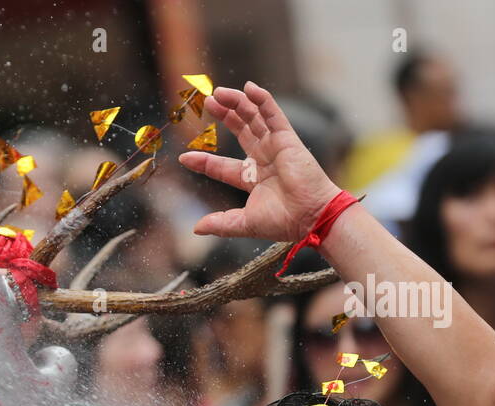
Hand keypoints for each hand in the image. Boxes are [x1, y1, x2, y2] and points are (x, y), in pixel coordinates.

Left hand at [178, 82, 339, 240]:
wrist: (310, 217)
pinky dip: (262, 99)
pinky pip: (273, 114)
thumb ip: (220, 224)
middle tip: (207, 102)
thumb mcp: (243, 223)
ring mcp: (275, 146)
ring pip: (253, 117)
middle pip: (240, 130)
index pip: (222, 165)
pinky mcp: (287, 138)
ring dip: (236, 103)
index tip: (184, 158)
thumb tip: (196, 228)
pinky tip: (249, 87)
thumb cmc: (283, 222)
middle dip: (224, 115)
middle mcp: (263, 159)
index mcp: (251, 179)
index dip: (203, 161)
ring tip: (218, 93)